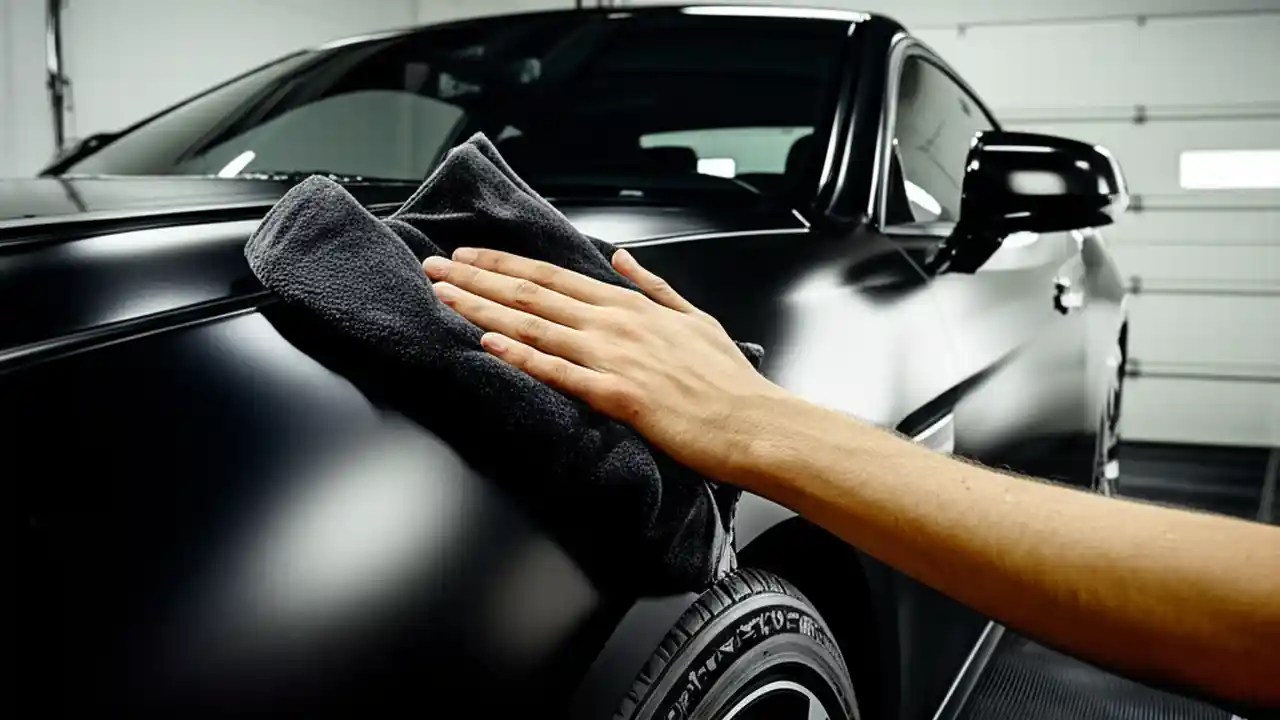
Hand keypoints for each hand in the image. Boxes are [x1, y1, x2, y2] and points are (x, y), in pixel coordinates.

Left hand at [423, 247, 786, 478]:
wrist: (752, 421)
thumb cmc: (726, 378)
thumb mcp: (693, 315)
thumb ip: (652, 285)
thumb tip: (621, 257)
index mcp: (629, 305)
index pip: (552, 276)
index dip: (504, 264)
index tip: (469, 255)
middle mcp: (614, 324)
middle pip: (532, 294)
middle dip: (477, 279)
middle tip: (435, 267)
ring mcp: (614, 357)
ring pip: (535, 326)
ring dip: (484, 310)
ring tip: (444, 298)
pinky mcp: (617, 395)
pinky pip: (560, 373)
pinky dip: (522, 357)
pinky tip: (489, 345)